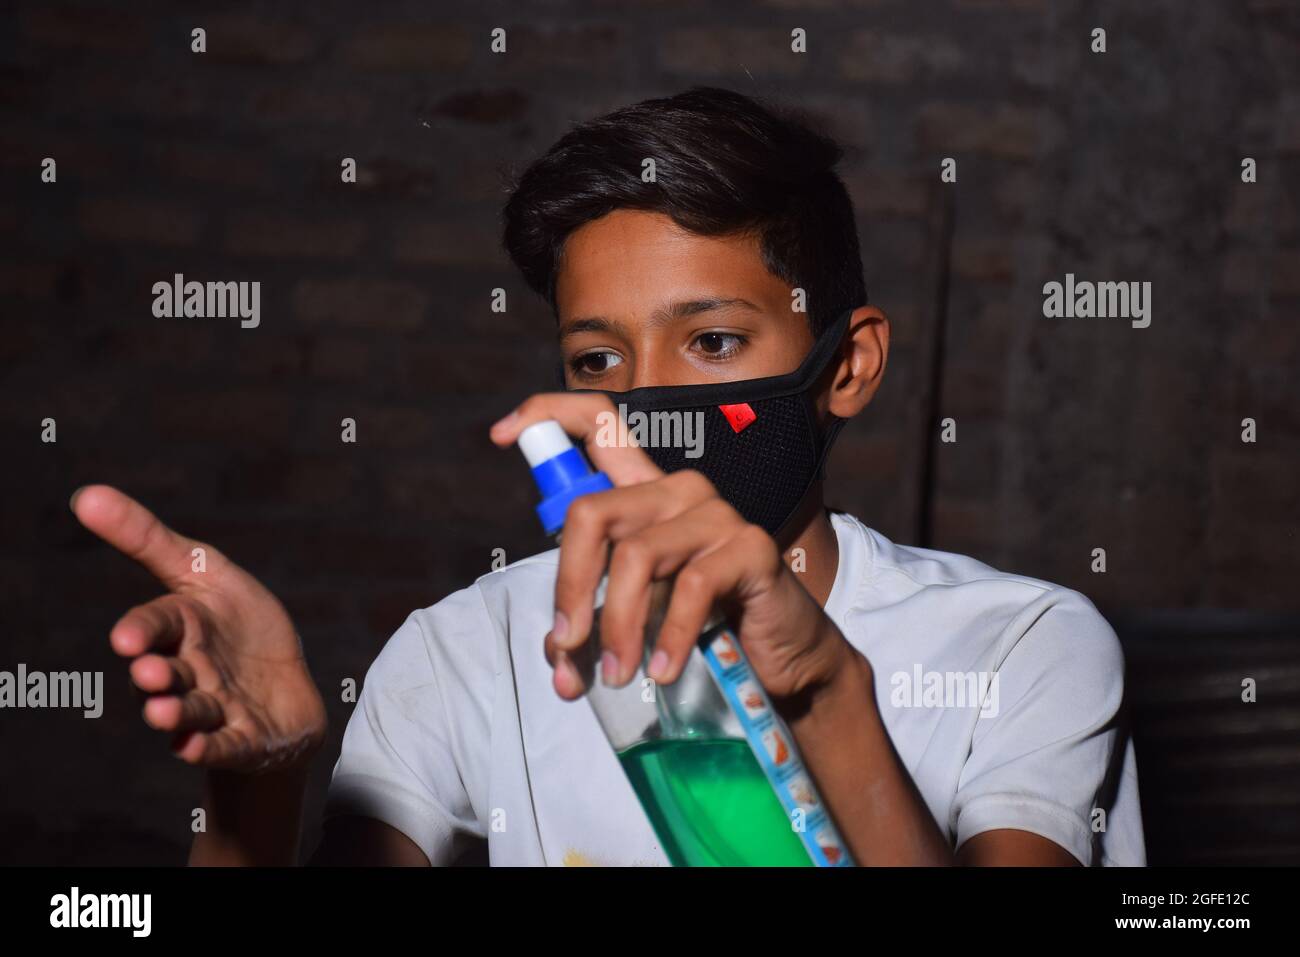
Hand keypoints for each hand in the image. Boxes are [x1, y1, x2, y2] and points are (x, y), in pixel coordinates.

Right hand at [71, 485, 326, 772]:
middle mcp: (191, 672)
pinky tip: (195, 746)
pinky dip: (211, 746)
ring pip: (192, 712)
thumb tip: (85, 495)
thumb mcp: (203, 572)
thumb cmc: (237, 625)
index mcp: (182, 628)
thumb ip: (147, 538)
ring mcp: (216, 707)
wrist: (284, 685)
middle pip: (170, 673)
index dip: (143, 632)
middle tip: (151, 673)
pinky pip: (225, 745)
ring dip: (177, 713)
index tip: (128, 639)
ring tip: (164, 714)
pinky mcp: (243, 738)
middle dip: (158, 674)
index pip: (156, 626)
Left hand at [489, 394, 850, 704]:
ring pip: (636, 557)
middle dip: (569, 585)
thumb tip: (558, 658)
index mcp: (645, 493)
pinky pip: (691, 589)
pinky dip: (668, 637)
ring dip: (617, 625)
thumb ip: (591, 627)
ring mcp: (716, 514)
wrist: (784, 659)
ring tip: (617, 676)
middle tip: (568, 646)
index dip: (546, 414)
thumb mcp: (637, 621)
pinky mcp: (750, 547)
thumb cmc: (706, 629)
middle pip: (592, 511)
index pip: (597, 424)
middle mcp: (678, 490)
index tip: (499, 435)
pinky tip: (660, 671)